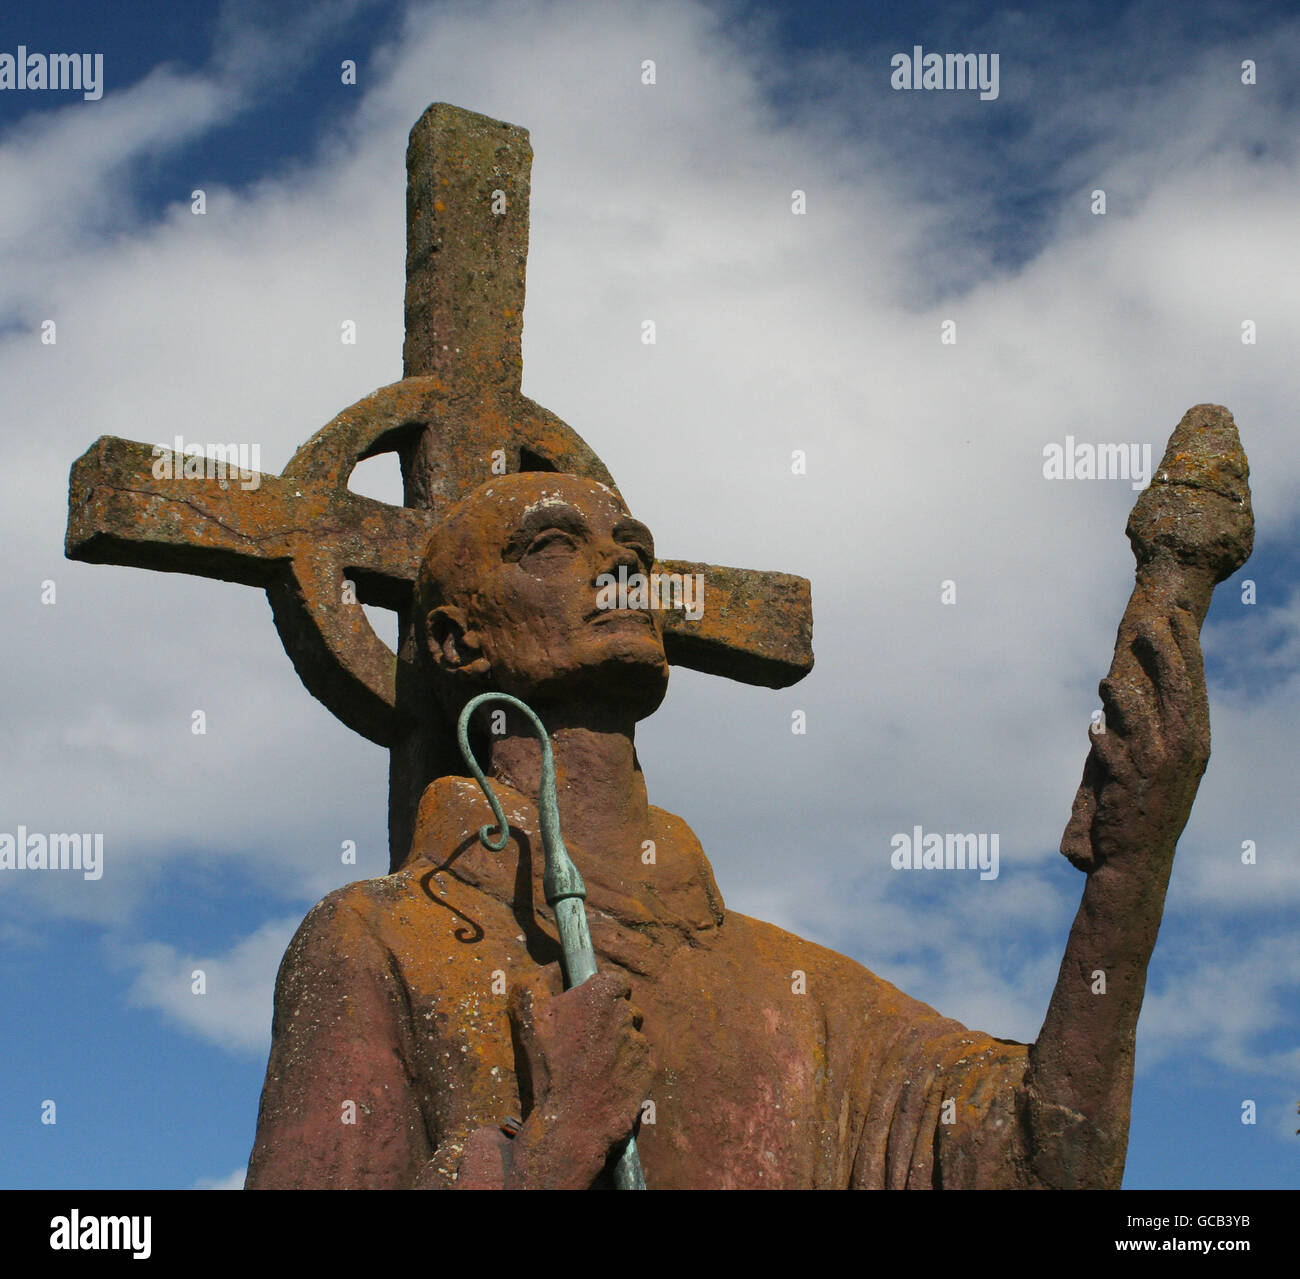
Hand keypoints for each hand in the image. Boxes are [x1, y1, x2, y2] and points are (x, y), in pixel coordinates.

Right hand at [511, 968, 650, 1144]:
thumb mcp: (529, 1023)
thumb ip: (532, 989)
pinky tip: (607, 1082)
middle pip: (626, 1009)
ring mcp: (640, 1044)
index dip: (604, 992)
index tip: (592, 1005)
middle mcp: (627, 1014)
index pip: (615, 980)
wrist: (571, 1123)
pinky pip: (640, 1063)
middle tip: (589, 1039)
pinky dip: (628, 1069)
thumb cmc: (549, 1069)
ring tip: (595, 1066)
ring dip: (620, 1045)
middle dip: (612, 1019)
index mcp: (602, 995)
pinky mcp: (648, 1071)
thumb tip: (535, 975)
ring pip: (633, 1037)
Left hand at [1061, 603, 1209, 872]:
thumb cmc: (1146, 804)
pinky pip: (1111, 747)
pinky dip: (1102, 734)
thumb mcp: (1162, 763)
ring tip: (1105, 682)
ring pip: (1140, 715)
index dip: (1184, 647)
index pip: (1193, 684)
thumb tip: (1129, 688)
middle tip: (1146, 622)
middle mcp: (1182, 750)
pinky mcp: (1128, 781)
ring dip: (1121, 696)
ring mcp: (1156, 765)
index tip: (1174, 615)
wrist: (1136, 857)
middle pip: (1175, 689)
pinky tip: (1094, 724)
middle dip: (1162, 651)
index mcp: (1194, 741)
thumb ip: (1154, 727)